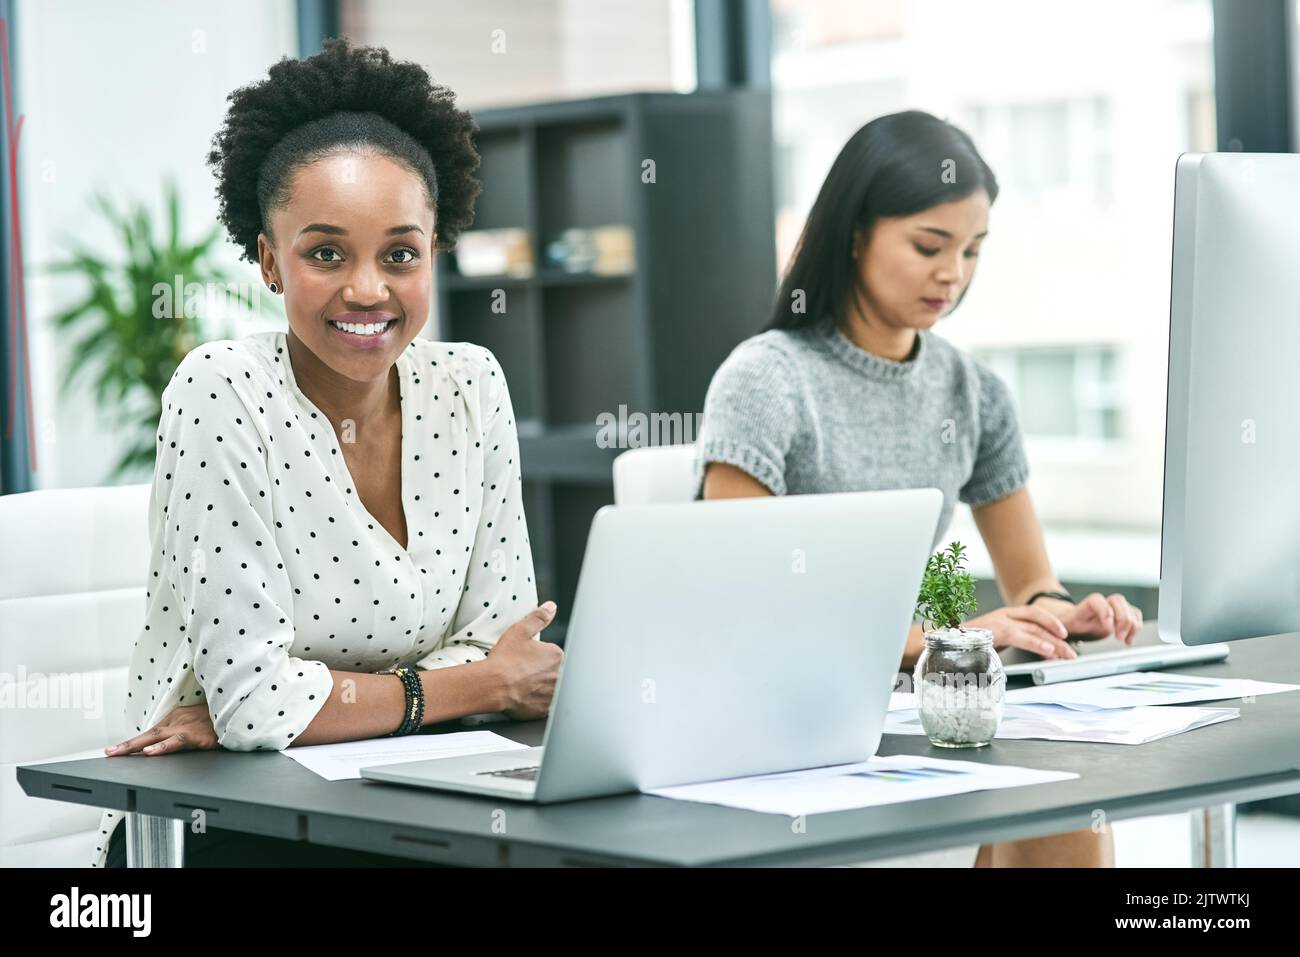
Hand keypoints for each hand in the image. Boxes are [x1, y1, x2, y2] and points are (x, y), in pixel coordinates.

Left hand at [104, 703, 217, 756]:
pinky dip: (163, 747)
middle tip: (109, 753)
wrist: (240, 712)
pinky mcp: (198, 735)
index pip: (151, 732)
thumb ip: (181, 735)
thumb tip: (166, 746)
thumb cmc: (221, 720)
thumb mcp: (199, 725)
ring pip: (156, 736)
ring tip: (119, 752)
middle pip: (148, 734)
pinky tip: (151, 752)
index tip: (116, 750)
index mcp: (177, 718)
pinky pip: (177, 741)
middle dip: (127, 744)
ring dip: (136, 745)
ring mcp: (187, 727)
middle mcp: (179, 720)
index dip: (133, 742)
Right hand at [486, 601, 563, 719]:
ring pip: (551, 690)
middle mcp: (560, 675)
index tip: (527, 661)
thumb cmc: (504, 659)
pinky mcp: (545, 710)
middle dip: (542, 673)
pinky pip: (544, 706)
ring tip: (523, 686)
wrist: (493, 685)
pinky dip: (536, 703)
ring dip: (542, 688)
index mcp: (557, 655)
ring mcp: (554, 694)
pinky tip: (524, 698)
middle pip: (555, 673)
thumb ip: (538, 618)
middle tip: (523, 674)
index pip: (553, 656)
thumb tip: (551, 607)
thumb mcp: (520, 631)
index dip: (538, 658)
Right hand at [964, 604, 1076, 659]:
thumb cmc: (964, 644)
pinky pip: (1020, 636)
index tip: (1064, 636)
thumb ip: (1009, 645)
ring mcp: (998, 621)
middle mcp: (1003, 615)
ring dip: (1052, 642)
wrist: (941, 642)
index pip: (1033, 615)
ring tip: (1065, 654)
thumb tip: (1034, 656)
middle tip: (1071, 653)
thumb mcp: (991, 643)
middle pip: (1038, 622)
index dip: (1051, 622)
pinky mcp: (994, 631)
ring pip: (1033, 628)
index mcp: (1003, 616)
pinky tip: (1048, 651)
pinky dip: (1036, 643)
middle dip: (1058, 637)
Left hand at [1051, 592, 1143, 644]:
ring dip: (1132, 624)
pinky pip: (1134, 615)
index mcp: (1084, 608)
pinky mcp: (1119, 615)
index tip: (1108, 627)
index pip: (1096, 600)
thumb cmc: (1064, 625)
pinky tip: (1130, 640)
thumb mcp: (1058, 630)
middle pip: (1117, 600)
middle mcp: (1099, 605)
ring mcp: (1111, 609)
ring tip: (1126, 640)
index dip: (1104, 610)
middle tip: (1119, 637)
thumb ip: (1056, 636)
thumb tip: (1056, 649)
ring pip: (1129, 607)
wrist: (1070, 621)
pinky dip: (1136, 627)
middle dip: (1123, 619)